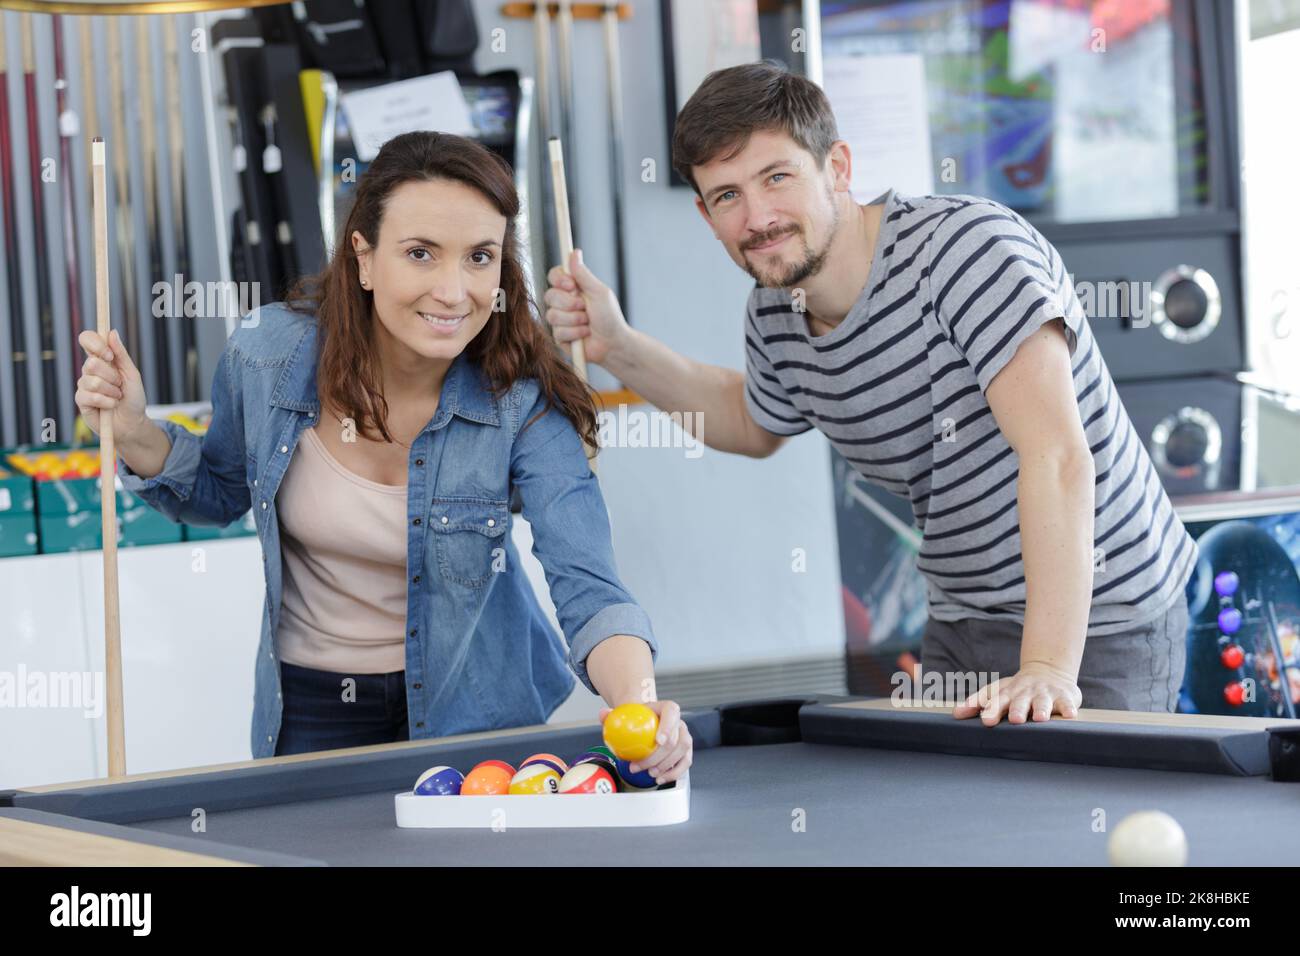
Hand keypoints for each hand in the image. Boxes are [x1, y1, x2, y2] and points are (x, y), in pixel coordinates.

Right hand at [75, 329, 147, 442]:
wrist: (132, 423)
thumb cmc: (133, 398)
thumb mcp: (132, 374)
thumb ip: (121, 355)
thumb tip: (112, 332)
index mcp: (101, 360)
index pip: (87, 340)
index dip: (95, 344)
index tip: (109, 355)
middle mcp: (89, 370)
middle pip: (91, 363)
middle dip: (112, 377)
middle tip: (120, 385)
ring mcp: (83, 385)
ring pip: (92, 381)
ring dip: (112, 391)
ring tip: (117, 397)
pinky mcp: (81, 400)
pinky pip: (91, 396)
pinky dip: (107, 402)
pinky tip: (110, 406)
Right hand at [543, 248, 630, 365]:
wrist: (613, 343)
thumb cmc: (610, 317)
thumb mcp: (598, 292)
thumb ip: (584, 274)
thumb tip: (574, 252)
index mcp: (572, 288)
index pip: (554, 275)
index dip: (559, 280)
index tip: (571, 285)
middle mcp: (563, 302)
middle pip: (550, 295)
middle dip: (569, 304)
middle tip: (585, 308)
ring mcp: (560, 319)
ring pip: (552, 315)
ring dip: (575, 320)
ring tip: (588, 323)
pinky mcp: (558, 336)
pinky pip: (557, 331)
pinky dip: (575, 333)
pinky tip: (584, 335)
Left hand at [598, 699, 692, 783]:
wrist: (645, 724)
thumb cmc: (637, 719)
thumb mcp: (624, 714)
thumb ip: (612, 714)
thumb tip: (603, 714)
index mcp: (667, 708)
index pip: (672, 712)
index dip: (668, 727)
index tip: (658, 741)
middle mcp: (679, 722)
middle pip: (676, 738)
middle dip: (659, 756)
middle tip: (641, 765)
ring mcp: (684, 736)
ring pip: (682, 751)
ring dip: (666, 766)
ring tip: (650, 773)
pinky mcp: (685, 751)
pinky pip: (685, 762)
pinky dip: (674, 773)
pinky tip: (661, 778)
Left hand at [952, 661, 1081, 725]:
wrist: (1047, 671)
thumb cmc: (1017, 689)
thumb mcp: (998, 692)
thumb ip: (977, 703)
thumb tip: (955, 714)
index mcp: (1007, 693)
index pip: (996, 701)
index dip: (991, 710)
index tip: (985, 720)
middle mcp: (1025, 693)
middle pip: (1020, 701)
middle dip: (1017, 710)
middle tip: (1015, 719)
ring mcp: (1045, 694)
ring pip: (1043, 702)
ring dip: (1042, 709)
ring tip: (1041, 718)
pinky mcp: (1064, 697)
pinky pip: (1067, 703)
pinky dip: (1069, 708)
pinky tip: (1070, 715)